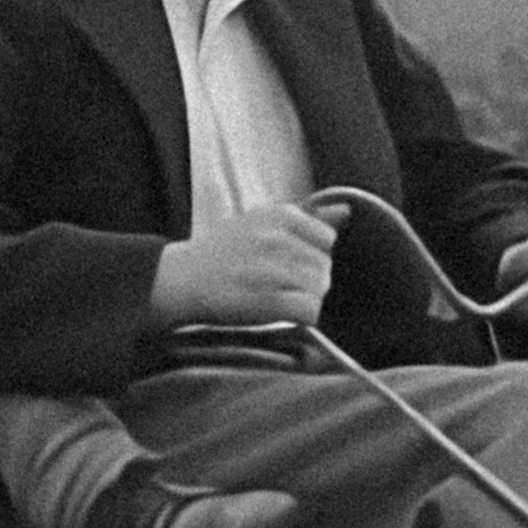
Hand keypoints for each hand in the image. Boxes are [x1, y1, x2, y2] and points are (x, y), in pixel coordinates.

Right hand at [150, 201, 338, 329]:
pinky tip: (278, 312)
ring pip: (319, 290)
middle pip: (325, 267)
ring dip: (303, 300)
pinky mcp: (267, 300)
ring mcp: (272, 270)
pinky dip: (300, 318)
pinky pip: (309, 311)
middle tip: (276, 284)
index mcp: (279, 215)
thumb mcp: (260, 222)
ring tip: (275, 297)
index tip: (287, 263)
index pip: (326, 240)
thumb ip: (307, 217)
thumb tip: (346, 210)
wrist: (180, 279)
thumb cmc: (222, 252)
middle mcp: (277, 238)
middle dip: (308, 281)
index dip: (311, 256)